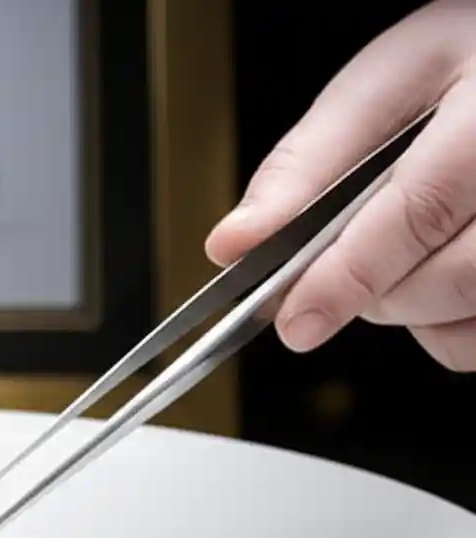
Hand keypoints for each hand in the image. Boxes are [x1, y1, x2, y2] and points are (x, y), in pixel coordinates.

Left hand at [205, 0, 475, 370]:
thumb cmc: (466, 60)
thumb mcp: (386, 82)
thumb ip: (307, 164)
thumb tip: (234, 244)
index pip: (420, 212)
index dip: (347, 275)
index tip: (294, 319)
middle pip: (449, 278)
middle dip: (371, 293)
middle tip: (333, 271)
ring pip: (468, 317)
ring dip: (410, 313)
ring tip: (396, 255)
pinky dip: (446, 326)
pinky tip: (435, 277)